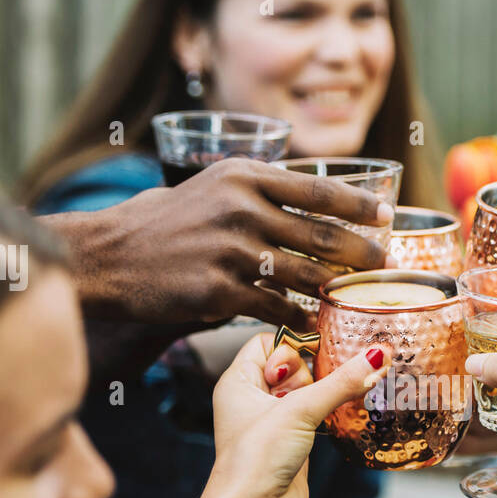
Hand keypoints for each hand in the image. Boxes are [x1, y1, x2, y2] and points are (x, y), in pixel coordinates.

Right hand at [57, 158, 392, 328]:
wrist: (110, 256)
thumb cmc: (165, 223)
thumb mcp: (212, 187)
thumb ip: (259, 191)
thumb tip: (314, 198)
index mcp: (244, 176)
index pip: (318, 189)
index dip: (358, 206)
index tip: (386, 216)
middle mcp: (242, 209)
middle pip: (321, 234)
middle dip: (360, 252)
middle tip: (383, 262)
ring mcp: (232, 251)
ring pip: (304, 275)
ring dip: (334, 288)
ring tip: (354, 294)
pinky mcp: (220, 292)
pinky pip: (276, 308)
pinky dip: (299, 317)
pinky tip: (313, 322)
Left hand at [207, 333, 389, 497]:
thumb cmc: (254, 462)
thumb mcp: (300, 410)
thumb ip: (341, 382)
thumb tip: (376, 355)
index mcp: (238, 381)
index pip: (269, 342)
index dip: (294, 346)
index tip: (320, 354)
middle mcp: (254, 398)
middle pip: (294, 365)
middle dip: (316, 372)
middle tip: (324, 387)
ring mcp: (275, 421)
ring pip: (309, 391)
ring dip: (328, 393)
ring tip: (342, 397)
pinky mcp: (294, 441)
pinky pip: (318, 414)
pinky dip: (332, 412)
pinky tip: (345, 415)